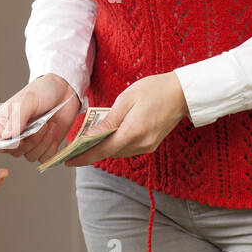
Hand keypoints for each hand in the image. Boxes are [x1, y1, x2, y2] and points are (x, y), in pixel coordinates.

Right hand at [0, 75, 82, 164]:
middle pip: (15, 152)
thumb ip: (17, 118)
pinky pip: (45, 158)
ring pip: (30, 156)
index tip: (20, 139)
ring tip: (49, 125)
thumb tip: (7, 136)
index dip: (6, 146)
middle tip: (41, 125)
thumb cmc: (41, 90)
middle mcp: (14, 135)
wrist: (64, 90)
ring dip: (42, 143)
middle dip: (31, 141)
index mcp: (3, 123)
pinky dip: (51, 147)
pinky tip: (54, 130)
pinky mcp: (44, 146)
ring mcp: (29, 142)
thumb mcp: (28, 100)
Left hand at [63, 72, 188, 166]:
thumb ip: (108, 120)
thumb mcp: (126, 99)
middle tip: (75, 145)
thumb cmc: (154, 90)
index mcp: (133, 132)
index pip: (103, 151)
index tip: (69, 161)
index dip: (84, 157)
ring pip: (118, 151)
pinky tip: (109, 134)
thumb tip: (90, 136)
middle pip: (109, 153)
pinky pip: (128, 148)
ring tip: (88, 139)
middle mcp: (141, 144)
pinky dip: (116, 143)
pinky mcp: (151, 145)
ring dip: (104, 146)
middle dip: (92, 150)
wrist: (182, 93)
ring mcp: (148, 146)